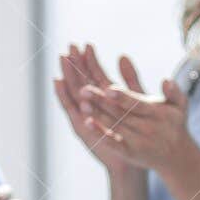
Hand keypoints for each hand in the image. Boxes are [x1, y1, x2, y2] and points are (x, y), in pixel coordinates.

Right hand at [52, 44, 146, 177]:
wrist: (137, 156)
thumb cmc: (140, 128)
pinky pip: (70, 108)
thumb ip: (130, 79)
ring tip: (62, 59)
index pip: (94, 75)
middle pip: (81, 80)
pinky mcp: (81, 126)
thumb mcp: (138, 99)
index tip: (85, 44)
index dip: (89, 60)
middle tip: (69, 46)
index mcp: (106, 98)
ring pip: (73, 91)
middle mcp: (92, 105)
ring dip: (67, 74)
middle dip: (74, 63)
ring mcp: (85, 115)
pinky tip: (59, 82)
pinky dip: (63, 95)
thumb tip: (123, 55)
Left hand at [80, 72, 199, 178]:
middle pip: (120, 113)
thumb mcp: (179, 106)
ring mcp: (136, 142)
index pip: (136, 103)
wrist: (177, 157)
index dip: (122, 96)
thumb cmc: (175, 125)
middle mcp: (146, 128)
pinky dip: (100, 134)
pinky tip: (87, 123)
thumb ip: (173, 91)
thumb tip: (165, 79)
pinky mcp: (129, 153)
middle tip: (83, 89)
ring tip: (81, 103)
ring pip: (113, 126)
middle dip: (102, 102)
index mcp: (156, 114)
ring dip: (97, 115)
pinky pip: (112, 143)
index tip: (108, 88)